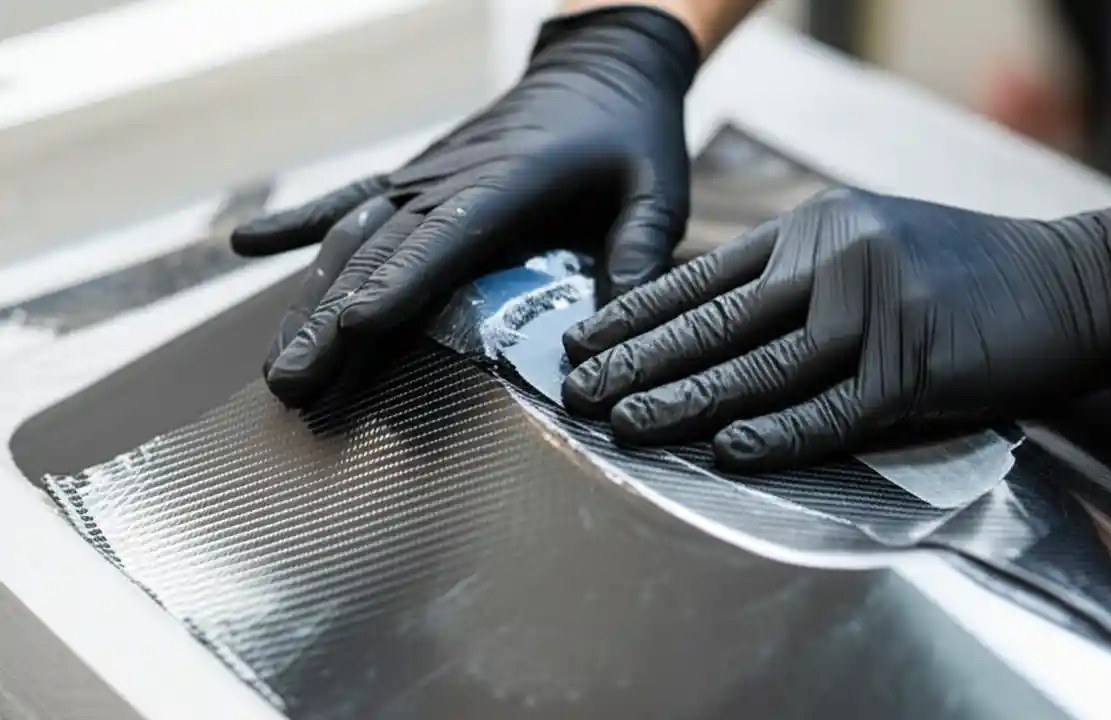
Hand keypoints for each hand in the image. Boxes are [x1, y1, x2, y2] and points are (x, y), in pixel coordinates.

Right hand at [231, 7, 698, 405]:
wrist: (601, 70)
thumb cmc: (630, 136)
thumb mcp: (656, 192)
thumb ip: (638, 254)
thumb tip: (616, 328)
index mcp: (513, 183)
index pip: (446, 239)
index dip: (398, 284)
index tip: (352, 327)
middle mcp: (453, 179)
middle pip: (380, 253)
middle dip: (329, 320)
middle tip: (291, 381)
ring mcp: (426, 177)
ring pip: (353, 238)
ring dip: (308, 299)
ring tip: (277, 362)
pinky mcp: (417, 177)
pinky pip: (348, 198)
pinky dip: (297, 223)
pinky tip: (245, 246)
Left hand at [561, 186, 1110, 470]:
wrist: (1073, 281)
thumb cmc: (962, 269)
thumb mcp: (868, 241)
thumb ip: (793, 274)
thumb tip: (708, 315)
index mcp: (815, 228)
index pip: (703, 277)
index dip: (636, 314)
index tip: (584, 342)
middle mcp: (836, 258)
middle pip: (715, 320)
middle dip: (637, 361)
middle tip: (578, 390)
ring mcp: (877, 309)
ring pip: (760, 366)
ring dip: (686, 401)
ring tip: (626, 426)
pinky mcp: (917, 365)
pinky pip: (832, 409)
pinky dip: (779, 433)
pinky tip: (728, 450)